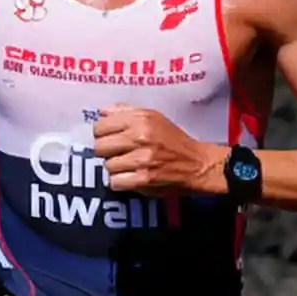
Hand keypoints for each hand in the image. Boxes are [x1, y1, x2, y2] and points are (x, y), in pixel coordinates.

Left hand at [92, 104, 220, 193]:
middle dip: (106, 152)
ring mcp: (141, 158)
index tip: (110, 138)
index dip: (102, 134)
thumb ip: (126, 112)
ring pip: (107, 166)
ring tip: (128, 166)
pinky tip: (131, 177)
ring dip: (115, 168)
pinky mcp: (144, 178)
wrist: (197, 163)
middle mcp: (140, 136)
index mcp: (140, 118)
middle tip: (118, 153)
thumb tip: (102, 113)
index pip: (100, 126)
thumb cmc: (173, 140)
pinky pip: (115, 182)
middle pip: (99, 147)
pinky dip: (121, 182)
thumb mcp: (153, 117)